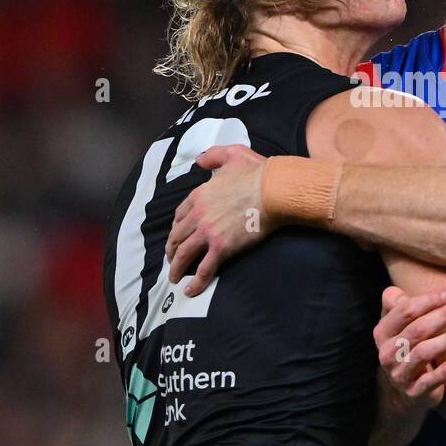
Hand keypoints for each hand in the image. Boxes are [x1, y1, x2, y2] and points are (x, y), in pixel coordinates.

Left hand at [166, 143, 268, 294]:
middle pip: (177, 236)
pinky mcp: (221, 247)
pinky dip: (195, 282)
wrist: (273, 190)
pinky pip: (204, 268)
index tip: (177, 235)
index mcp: (200, 195)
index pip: (180, 214)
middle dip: (172, 249)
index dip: (176, 227)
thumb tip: (199, 160)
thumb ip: (213, 156)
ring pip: (184, 254)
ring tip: (175, 278)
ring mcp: (208, 232)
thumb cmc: (258, 172)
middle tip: (172, 259)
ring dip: (177, 268)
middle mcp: (199, 214)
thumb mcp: (232, 154)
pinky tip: (190, 291)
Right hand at [374, 286, 445, 409]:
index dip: (429, 300)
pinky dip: (440, 374)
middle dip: (442, 316)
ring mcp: (399, 374)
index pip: (405, 311)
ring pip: (423, 352)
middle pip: (417, 329)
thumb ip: (397, 306)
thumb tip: (394, 291)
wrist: (402, 390)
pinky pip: (427, 382)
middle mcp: (387, 353)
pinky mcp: (413, 392)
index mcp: (382, 333)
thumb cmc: (405, 348)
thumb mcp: (397, 327)